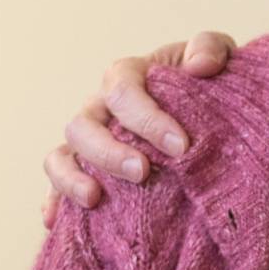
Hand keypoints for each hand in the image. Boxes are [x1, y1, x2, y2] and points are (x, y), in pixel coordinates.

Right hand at [42, 32, 236, 218]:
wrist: (203, 107)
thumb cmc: (204, 81)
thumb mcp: (215, 55)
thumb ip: (210, 47)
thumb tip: (200, 66)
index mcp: (126, 76)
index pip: (124, 92)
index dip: (147, 119)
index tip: (181, 146)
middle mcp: (99, 108)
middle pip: (84, 126)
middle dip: (110, 151)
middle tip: (143, 173)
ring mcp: (88, 141)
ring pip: (62, 155)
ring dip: (71, 177)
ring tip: (95, 199)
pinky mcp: (85, 170)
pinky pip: (57, 184)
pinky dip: (53, 201)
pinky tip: (55, 222)